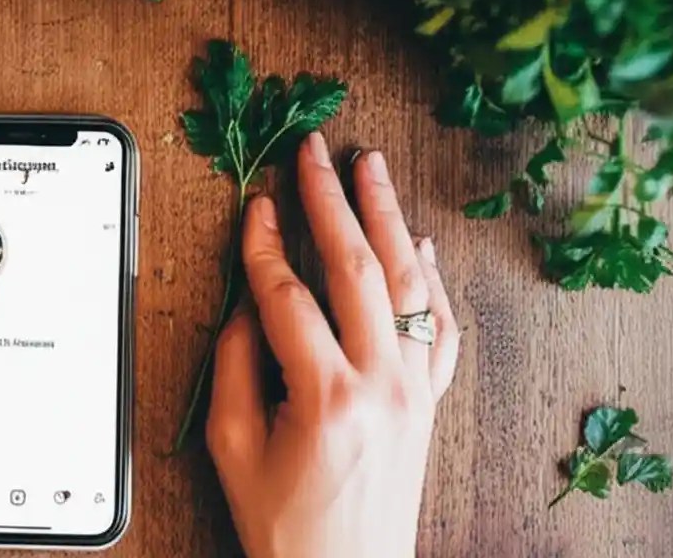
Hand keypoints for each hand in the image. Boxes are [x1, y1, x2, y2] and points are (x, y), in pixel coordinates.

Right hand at [206, 132, 459, 557]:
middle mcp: (380, 385)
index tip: (257, 206)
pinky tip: (418, 243)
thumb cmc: (286, 524)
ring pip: (406, 283)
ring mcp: (414, 390)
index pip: (287, 295)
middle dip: (332, 200)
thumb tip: (247, 305)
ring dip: (387, 217)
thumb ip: (236, 365)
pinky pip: (439, 326)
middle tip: (314, 152)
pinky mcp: (429, 401)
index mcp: (324, 397)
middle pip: (356, 269)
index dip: (265, 244)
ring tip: (371, 167)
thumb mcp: (233, 446)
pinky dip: (430, 279)